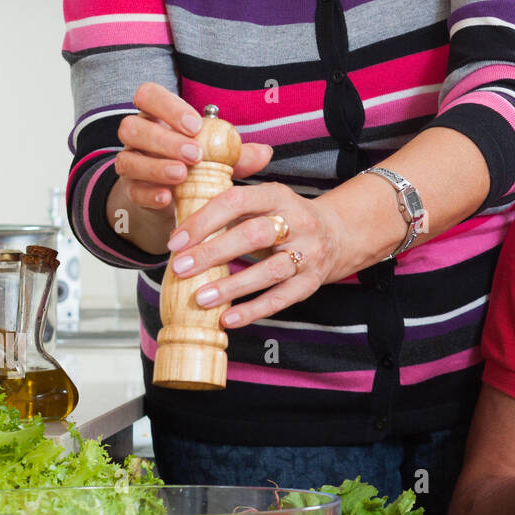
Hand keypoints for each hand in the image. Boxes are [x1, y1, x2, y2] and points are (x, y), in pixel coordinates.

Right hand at [114, 82, 272, 211]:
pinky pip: (132, 190)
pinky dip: (149, 193)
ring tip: (182, 174)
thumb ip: (238, 154)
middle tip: (195, 154)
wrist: (179, 200)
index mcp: (157, 117)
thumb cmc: (201, 167)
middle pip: (132, 127)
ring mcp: (130, 164)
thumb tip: (265, 152)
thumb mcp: (221, 158)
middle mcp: (138, 137)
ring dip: (155, 166)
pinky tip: (167, 197)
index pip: (148, 96)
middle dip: (164, 139)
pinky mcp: (130, 191)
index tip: (195, 125)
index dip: (168, 107)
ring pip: (126, 159)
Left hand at [163, 179, 366, 328]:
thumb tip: (178, 212)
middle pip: (254, 235)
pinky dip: (253, 310)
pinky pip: (281, 299)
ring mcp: (309, 253)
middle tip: (180, 268)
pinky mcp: (311, 282)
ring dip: (232, 286)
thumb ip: (229, 202)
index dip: (204, 220)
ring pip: (269, 271)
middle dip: (214, 252)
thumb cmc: (284, 218)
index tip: (176, 241)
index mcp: (278, 196)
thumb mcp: (264, 198)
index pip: (237, 201)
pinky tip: (227, 319)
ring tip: (200, 298)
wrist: (338, 234)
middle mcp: (298, 222)